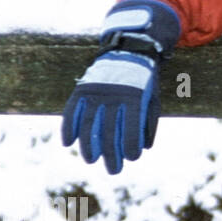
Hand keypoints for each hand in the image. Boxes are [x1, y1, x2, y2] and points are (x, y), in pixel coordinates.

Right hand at [61, 0, 180, 174]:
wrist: (130, 50)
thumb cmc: (144, 81)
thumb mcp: (153, 98)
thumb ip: (148, 122)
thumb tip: (143, 148)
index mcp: (134, 97)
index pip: (131, 127)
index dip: (130, 145)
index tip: (131, 159)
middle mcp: (113, 95)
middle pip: (109, 130)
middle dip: (111, 153)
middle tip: (113, 170)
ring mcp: (95, 92)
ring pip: (89, 124)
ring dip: (88, 145)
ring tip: (91, 160)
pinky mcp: (82, 89)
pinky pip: (72, 110)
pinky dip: (68, 127)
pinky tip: (68, 143)